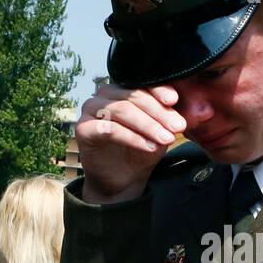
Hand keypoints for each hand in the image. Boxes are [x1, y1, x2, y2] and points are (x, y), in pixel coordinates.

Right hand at [75, 84, 184, 202]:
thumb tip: (178, 111)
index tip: (174, 100)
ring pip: (122, 111)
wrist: (122, 180)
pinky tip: (148, 146)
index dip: (158, 90)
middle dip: (158, 112)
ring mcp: (91, 110)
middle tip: (177, 126)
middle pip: (133, 97)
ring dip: (148, 125)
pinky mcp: (84, 129)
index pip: (141, 83)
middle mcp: (105, 95)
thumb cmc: (139, 151)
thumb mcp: (159, 132)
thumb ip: (166, 119)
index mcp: (123, 89)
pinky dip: (132, 137)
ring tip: (166, 138)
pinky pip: (109, 129)